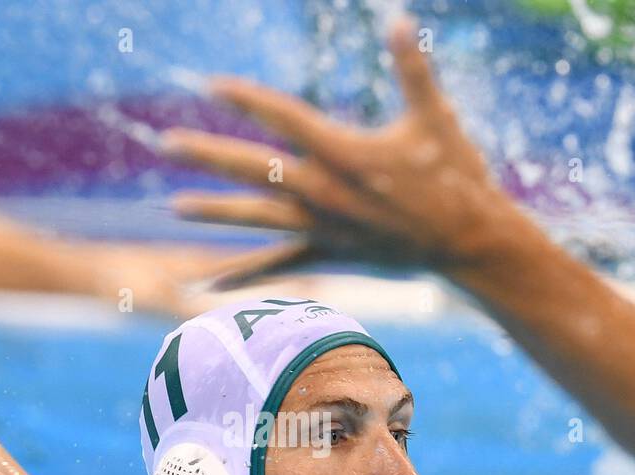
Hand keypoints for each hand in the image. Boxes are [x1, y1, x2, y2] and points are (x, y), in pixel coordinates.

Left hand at [162, 17, 526, 287]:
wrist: (468, 242)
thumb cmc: (456, 176)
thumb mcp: (435, 116)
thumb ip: (412, 67)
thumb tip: (398, 16)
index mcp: (344, 152)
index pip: (282, 117)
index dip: (245, 98)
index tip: (211, 85)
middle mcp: (323, 191)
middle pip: (252, 168)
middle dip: (207, 154)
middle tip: (165, 143)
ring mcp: (322, 226)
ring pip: (256, 217)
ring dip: (214, 211)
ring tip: (174, 206)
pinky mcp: (328, 252)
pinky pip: (278, 266)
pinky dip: (242, 275)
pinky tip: (205, 287)